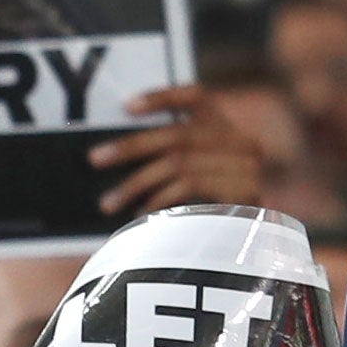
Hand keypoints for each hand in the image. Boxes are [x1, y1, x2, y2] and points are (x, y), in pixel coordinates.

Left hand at [86, 84, 272, 214]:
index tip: (127, 107)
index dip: (162, 97)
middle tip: (95, 158)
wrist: (252, 250)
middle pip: (178, 134)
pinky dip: (158, 199)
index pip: (197, 96)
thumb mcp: (194, 176)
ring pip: (178, 163)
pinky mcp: (244, 193)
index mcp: (227, 129)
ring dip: (136, 184)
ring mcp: (247, 167)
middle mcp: (242, 142)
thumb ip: (170, 157)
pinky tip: (140, 213)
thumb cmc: (211, 213)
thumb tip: (113, 152)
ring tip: (108, 202)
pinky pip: (189, 187)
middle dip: (131, 147)